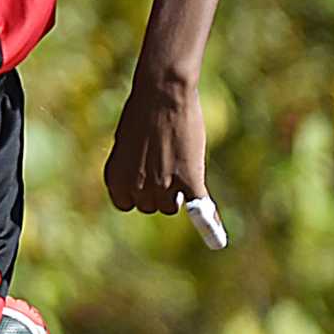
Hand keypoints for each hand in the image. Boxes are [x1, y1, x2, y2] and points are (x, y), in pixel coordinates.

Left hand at [103, 74, 210, 216]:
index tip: (145, 179)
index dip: (138, 192)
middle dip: (158, 191)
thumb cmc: (142, 113)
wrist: (161, 94)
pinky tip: (218, 240)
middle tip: (165, 161)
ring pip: (171, 208)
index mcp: (115, 176)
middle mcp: (136, 186)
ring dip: (176, 194)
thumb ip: (133, 169)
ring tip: (178, 163)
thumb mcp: (127, 143)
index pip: (127, 204)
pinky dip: (209, 225)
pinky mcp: (189, 180)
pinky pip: (199, 211)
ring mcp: (163, 185)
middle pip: (151, 206)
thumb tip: (145, 187)